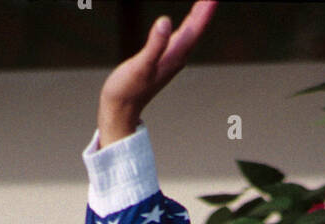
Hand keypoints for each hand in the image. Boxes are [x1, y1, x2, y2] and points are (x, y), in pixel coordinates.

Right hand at [98, 1, 217, 145]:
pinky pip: (180, 39)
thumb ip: (154, 45)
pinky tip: (186, 24)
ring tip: (205, 2)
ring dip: (198, 17)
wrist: (120, 111)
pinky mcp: (162, 61)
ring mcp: (170, 60)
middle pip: (195, 29)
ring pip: (190, 34)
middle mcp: (176, 58)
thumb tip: (165, 21)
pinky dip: (186, 26)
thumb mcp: (139, 66)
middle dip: (205, 10)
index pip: (194, 29)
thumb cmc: (126, 91)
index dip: (205, 11)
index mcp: (174, 56)